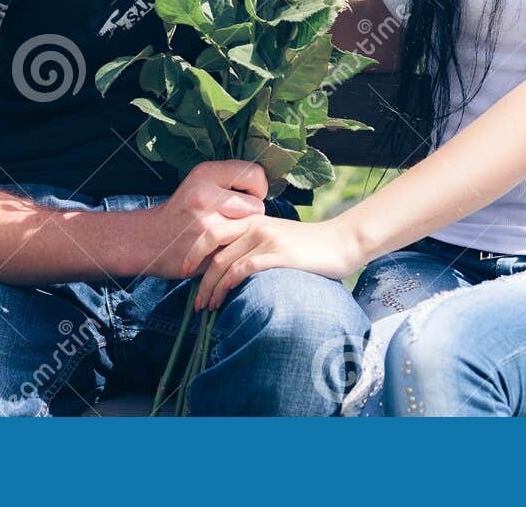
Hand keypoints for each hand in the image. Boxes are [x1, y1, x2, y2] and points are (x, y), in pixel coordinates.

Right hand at [141, 161, 266, 279]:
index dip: (257, 189)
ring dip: (245, 233)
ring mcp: (206, 220)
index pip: (255, 174)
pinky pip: (238, 246)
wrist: (149, 240)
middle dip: (252, 216)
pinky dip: (234, 249)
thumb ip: (229, 182)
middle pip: (258, 205)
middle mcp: (205, 193)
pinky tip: (220, 248)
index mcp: (206, 172)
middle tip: (235, 220)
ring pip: (251, 227)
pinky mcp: (206, 246)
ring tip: (228, 233)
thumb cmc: (182, 213)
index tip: (248, 199)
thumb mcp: (200, 184)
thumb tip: (265, 186)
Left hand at [192, 214, 363, 309]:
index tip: (184, 272)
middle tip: (190, 295)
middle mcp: (255, 226)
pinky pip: (243, 269)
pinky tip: (223, 297)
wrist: (342, 242)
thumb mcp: (278, 237)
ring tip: (206, 305)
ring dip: (210, 287)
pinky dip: (228, 284)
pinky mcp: (278, 254)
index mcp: (253, 220)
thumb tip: (230, 268)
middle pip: (213, 248)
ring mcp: (266, 239)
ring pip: (224, 262)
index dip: (194, 252)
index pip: (212, 232)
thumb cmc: (311, 246)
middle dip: (196, 273)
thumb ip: (255, 245)